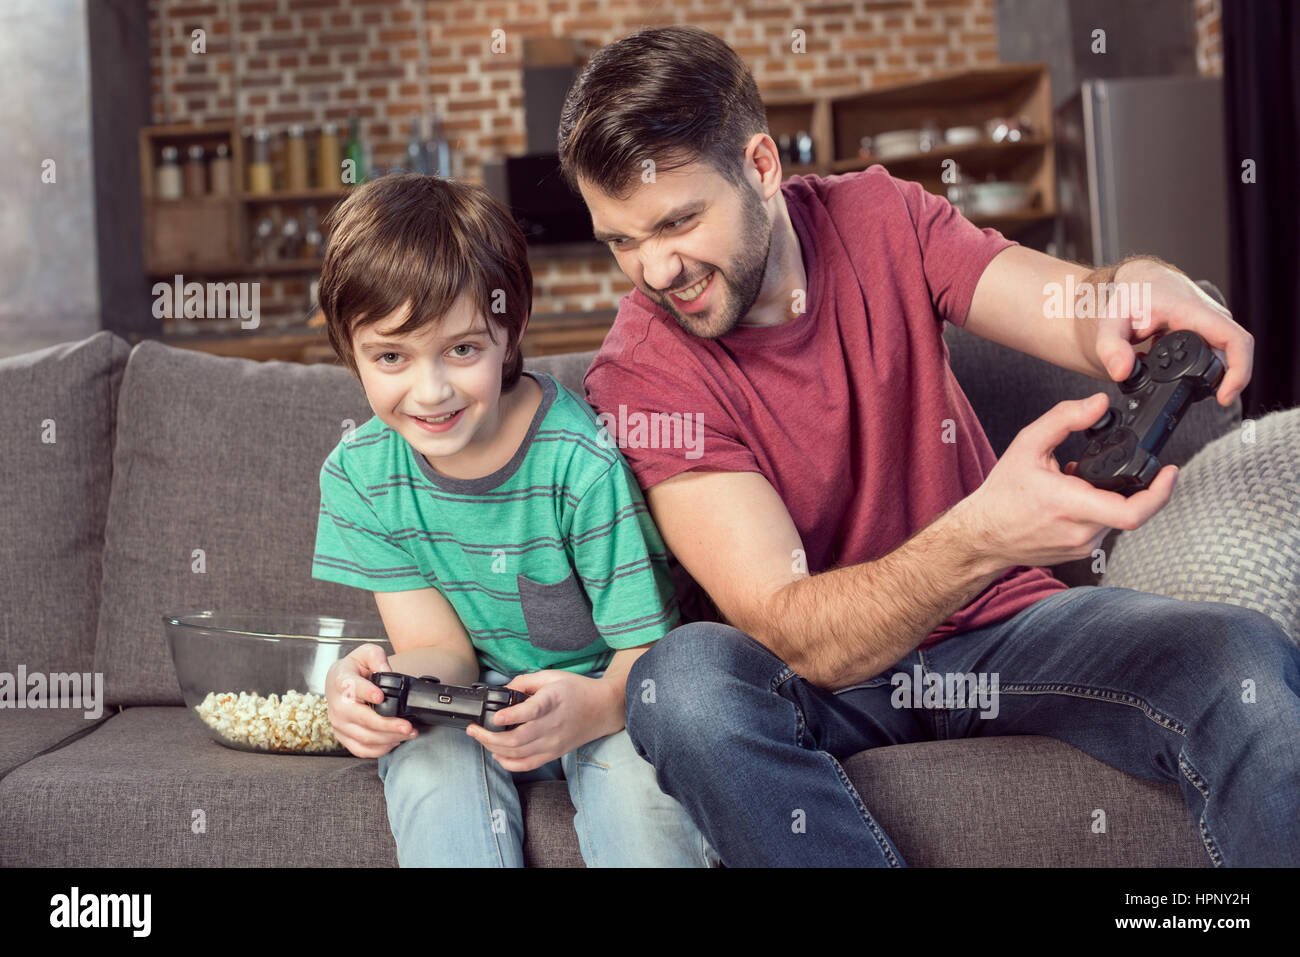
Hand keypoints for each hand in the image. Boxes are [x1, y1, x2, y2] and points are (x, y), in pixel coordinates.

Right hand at [324, 643, 417, 757]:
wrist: (339, 681)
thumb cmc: (355, 668)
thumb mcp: (367, 653)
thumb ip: (377, 657)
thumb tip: (387, 671)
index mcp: (341, 681)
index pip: (351, 687)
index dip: (366, 692)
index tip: (381, 696)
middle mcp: (337, 705)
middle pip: (362, 719)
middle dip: (387, 725)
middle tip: (408, 726)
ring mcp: (339, 723)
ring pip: (364, 737)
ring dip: (389, 738)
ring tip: (410, 733)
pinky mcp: (343, 736)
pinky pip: (361, 749)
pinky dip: (379, 749)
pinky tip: (395, 742)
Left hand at [465, 670, 621, 772]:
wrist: (604, 709)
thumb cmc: (577, 690)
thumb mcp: (552, 676)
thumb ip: (526, 681)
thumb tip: (504, 689)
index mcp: (553, 701)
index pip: (531, 712)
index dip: (510, 717)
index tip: (495, 717)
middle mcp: (552, 725)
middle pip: (518, 739)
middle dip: (490, 737)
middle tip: (474, 730)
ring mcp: (553, 742)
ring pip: (519, 754)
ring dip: (495, 749)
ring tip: (480, 739)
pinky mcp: (554, 753)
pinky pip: (528, 765)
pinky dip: (509, 764)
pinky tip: (497, 755)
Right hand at [960, 392, 1178, 569]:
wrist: (982, 535)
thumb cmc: (1001, 494)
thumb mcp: (1027, 444)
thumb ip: (1065, 418)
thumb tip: (1098, 403)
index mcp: (1070, 504)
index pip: (1133, 511)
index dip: (1160, 493)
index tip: (1170, 471)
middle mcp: (1081, 531)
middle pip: (1132, 509)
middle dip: (1133, 485)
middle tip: (1124, 468)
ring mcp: (1082, 545)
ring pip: (1117, 518)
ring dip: (1111, 497)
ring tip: (1082, 483)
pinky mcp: (1080, 552)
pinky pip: (1104, 528)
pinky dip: (1099, 509)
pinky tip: (1076, 498)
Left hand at [1093, 259, 1251, 406]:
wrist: (1140, 279)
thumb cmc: (1132, 294)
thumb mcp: (1113, 319)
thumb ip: (1111, 347)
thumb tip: (1121, 373)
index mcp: (1195, 312)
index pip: (1235, 341)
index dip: (1239, 372)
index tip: (1224, 397)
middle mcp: (1211, 318)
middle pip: (1230, 356)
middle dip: (1213, 382)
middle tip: (1183, 395)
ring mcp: (1211, 325)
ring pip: (1220, 358)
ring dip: (1200, 376)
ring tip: (1169, 381)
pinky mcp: (1207, 332)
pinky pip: (1212, 354)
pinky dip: (1194, 370)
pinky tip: (1169, 374)